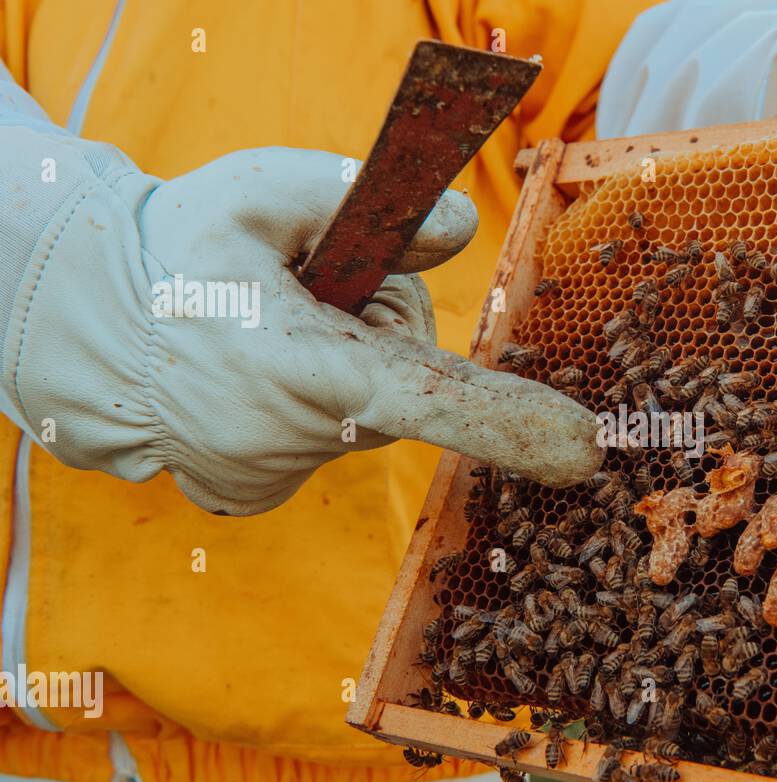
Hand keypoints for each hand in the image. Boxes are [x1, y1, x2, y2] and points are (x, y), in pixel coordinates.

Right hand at [3, 141, 602, 514]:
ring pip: (364, 413)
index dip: (507, 420)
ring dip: (342, 367)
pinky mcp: (256, 490)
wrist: (86, 322)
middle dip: (380, 331)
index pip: (426, 397)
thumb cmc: (179, 248)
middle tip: (305, 291)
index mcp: (299, 365)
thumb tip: (460, 227)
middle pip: (404, 383)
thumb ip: (363, 199)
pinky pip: (324, 439)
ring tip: (267, 329)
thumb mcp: (260, 189)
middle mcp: (292, 437)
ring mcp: (272, 473)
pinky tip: (254, 374)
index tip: (581, 447)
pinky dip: (310, 404)